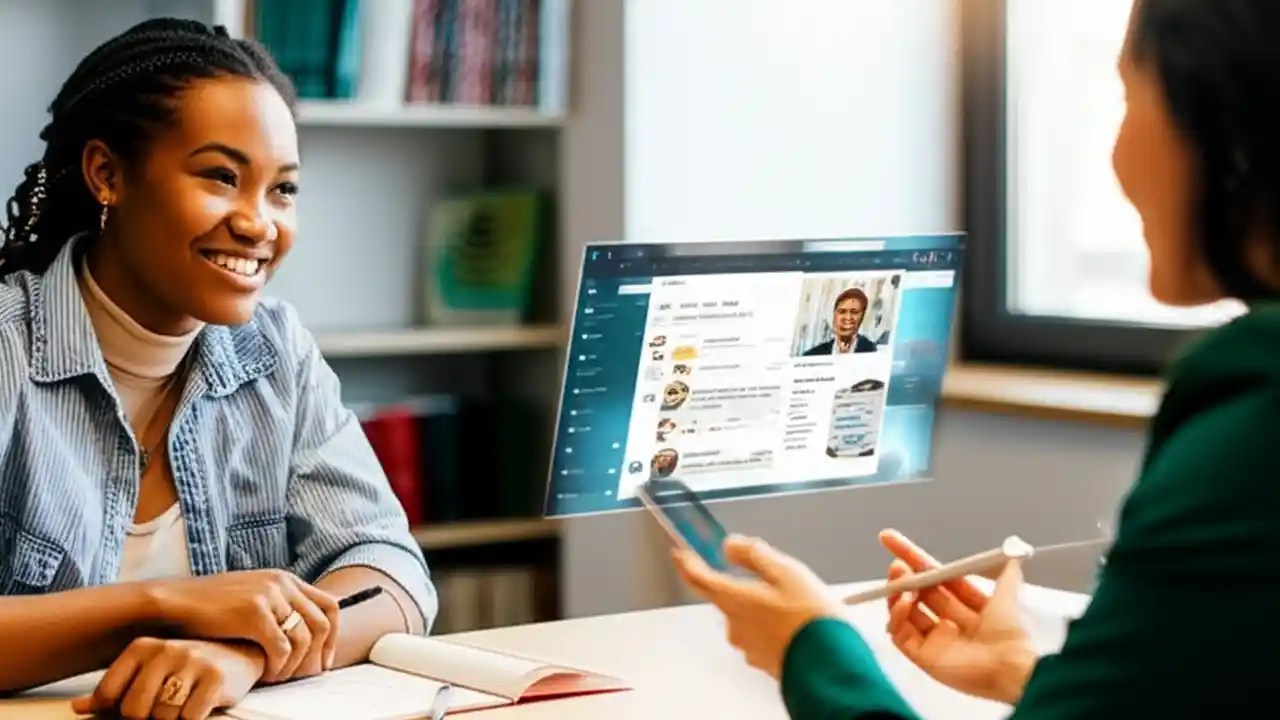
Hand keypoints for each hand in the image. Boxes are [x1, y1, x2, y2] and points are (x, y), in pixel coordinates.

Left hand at [71, 638, 263, 719]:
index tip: (141, 703)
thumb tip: (77, 709)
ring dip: (175, 717)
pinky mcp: (215, 678)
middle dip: (150, 715)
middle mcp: (165, 650)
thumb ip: (115, 690)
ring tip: (187, 700)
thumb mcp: (149, 673)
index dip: (120, 711)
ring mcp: (191, 662)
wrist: (242, 653)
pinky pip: (190, 717)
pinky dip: (195, 717)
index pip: (109, 696)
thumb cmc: (189, 667)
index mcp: (142, 647)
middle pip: (135, 711)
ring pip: (163, 716)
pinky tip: (202, 702)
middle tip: (168, 703)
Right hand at [147, 570, 338, 682]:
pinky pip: (282, 648)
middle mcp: (282, 583)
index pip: (329, 605)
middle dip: (319, 654)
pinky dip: (279, 667)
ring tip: (279, 677)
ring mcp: (269, 596)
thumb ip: (276, 607)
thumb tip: (299, 632)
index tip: (325, 660)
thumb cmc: (208, 608)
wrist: (171, 604)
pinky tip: (267, 675)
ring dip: (295, 665)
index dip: (333, 635)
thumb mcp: (250, 597)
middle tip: (307, 676)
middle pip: (322, 623)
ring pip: (304, 639)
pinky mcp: (254, 614)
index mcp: (284, 579)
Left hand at [672, 534, 843, 677]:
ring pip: (746, 617)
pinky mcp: (763, 661)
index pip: (698, 579)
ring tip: (795, 605)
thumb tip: (731, 545)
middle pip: (727, 597)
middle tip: (774, 580)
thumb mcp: (787, 572)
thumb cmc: (811, 620)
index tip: (681, 554)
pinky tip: (796, 624)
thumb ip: (755, 554)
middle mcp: (735, 626)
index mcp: (735, 600)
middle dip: (745, 585)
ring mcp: (748, 646)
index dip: (687, 563)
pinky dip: (772, 626)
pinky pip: (760, 636)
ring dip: (762, 607)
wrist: (832, 665)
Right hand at [880, 529, 1035, 703]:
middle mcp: (948, 620)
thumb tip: (1014, 551)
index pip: (934, 576)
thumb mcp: (1009, 594)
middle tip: (896, 565)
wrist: (1012, 667)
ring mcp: (934, 639)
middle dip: (903, 575)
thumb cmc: (1012, 634)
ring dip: (898, 593)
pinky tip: (903, 602)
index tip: (891, 540)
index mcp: (966, 605)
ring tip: (900, 582)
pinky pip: (900, 634)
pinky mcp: (923, 657)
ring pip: (904, 611)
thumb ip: (1008, 572)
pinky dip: (896, 616)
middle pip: (916, 592)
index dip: (914, 558)